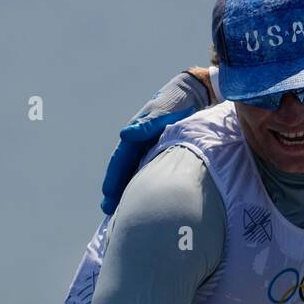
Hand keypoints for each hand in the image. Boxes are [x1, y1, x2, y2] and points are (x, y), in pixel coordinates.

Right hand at [99, 70, 214, 214]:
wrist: (195, 93)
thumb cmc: (178, 100)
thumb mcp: (164, 110)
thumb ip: (148, 123)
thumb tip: (125, 135)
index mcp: (136, 133)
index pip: (120, 159)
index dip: (113, 177)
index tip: (108, 194)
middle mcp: (139, 141)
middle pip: (124, 169)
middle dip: (115, 189)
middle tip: (108, 209)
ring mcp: (149, 146)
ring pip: (135, 171)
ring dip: (127, 189)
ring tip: (120, 210)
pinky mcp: (161, 150)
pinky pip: (148, 169)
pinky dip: (143, 183)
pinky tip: (143, 197)